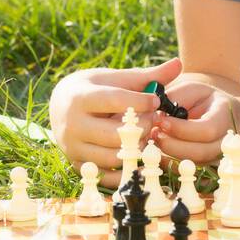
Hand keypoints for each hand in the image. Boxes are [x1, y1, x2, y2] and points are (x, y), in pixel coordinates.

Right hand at [49, 57, 181, 188]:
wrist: (60, 104)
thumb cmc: (95, 88)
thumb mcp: (116, 79)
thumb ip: (147, 76)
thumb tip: (178, 64)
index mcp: (80, 98)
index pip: (115, 101)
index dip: (141, 101)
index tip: (156, 100)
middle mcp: (72, 124)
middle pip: (115, 134)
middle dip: (141, 128)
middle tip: (152, 120)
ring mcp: (73, 147)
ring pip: (113, 156)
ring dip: (136, 148)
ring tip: (144, 136)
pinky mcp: (77, 164)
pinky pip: (107, 175)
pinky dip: (125, 168)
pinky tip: (137, 154)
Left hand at [151, 78, 239, 165]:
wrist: (227, 117)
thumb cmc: (207, 101)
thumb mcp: (196, 90)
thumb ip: (179, 96)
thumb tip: (159, 111)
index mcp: (225, 118)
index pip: (207, 129)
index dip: (182, 129)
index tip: (162, 121)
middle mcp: (225, 141)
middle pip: (200, 152)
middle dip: (172, 144)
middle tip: (154, 132)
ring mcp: (216, 156)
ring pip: (192, 163)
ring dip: (168, 153)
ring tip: (154, 138)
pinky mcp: (205, 165)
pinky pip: (186, 168)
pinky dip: (169, 161)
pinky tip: (158, 147)